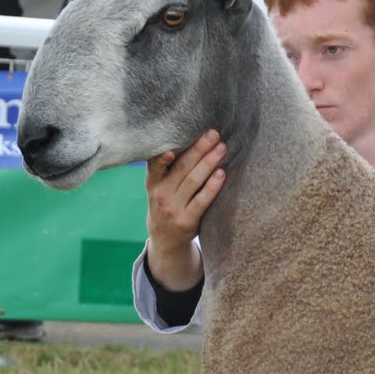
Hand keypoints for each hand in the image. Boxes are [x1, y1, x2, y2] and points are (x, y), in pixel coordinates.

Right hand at [144, 129, 225, 289]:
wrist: (165, 240)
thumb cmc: (166, 204)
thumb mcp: (158, 187)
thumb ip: (167, 169)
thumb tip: (192, 139)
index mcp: (153, 183)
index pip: (155, 165)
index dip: (162, 156)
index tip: (173, 145)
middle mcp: (161, 194)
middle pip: (182, 167)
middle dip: (199, 148)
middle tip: (213, 134)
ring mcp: (174, 208)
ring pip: (193, 181)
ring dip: (209, 162)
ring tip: (222, 148)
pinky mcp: (187, 220)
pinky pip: (202, 200)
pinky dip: (212, 186)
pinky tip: (221, 174)